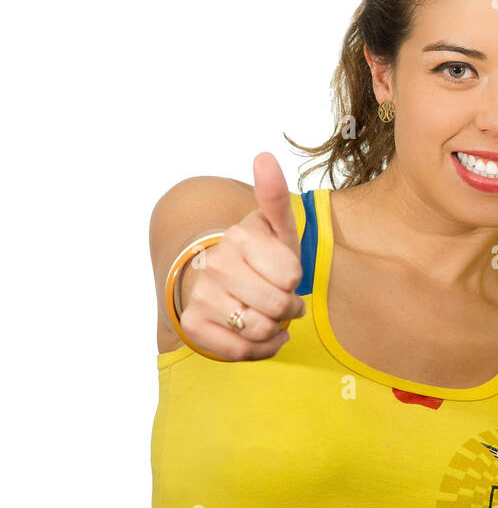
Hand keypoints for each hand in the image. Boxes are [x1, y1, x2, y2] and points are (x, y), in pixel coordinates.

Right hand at [178, 153, 304, 359]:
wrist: (222, 279)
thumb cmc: (263, 254)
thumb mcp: (278, 227)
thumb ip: (275, 196)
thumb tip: (264, 156)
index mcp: (240, 236)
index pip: (291, 276)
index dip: (295, 280)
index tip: (286, 273)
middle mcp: (215, 264)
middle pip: (278, 306)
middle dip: (289, 308)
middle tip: (282, 298)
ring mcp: (201, 294)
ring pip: (259, 330)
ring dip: (275, 329)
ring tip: (269, 314)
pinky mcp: (191, 324)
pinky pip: (238, 351)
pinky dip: (258, 350)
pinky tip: (259, 335)